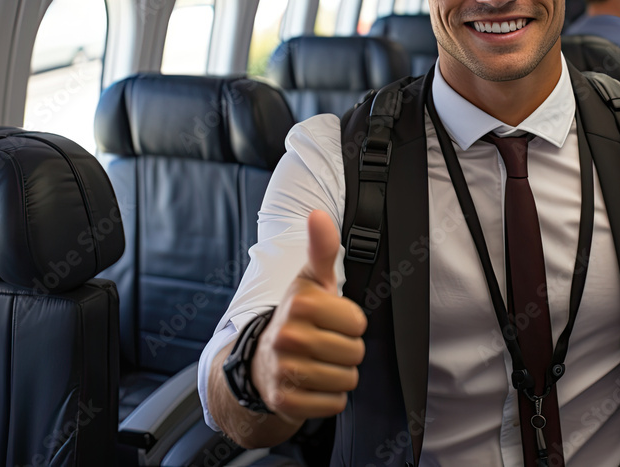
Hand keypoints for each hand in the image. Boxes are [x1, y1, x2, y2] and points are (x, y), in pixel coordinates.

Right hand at [251, 210, 366, 422]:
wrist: (262, 360)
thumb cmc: (298, 316)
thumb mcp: (310, 280)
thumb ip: (321, 248)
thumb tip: (318, 215)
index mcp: (300, 304)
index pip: (358, 323)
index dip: (351, 323)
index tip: (332, 320)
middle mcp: (288, 337)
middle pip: (355, 353)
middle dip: (347, 350)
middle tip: (325, 343)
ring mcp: (284, 371)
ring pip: (347, 380)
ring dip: (339, 374)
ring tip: (319, 362)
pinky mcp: (286, 402)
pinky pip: (334, 404)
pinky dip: (329, 397)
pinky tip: (313, 383)